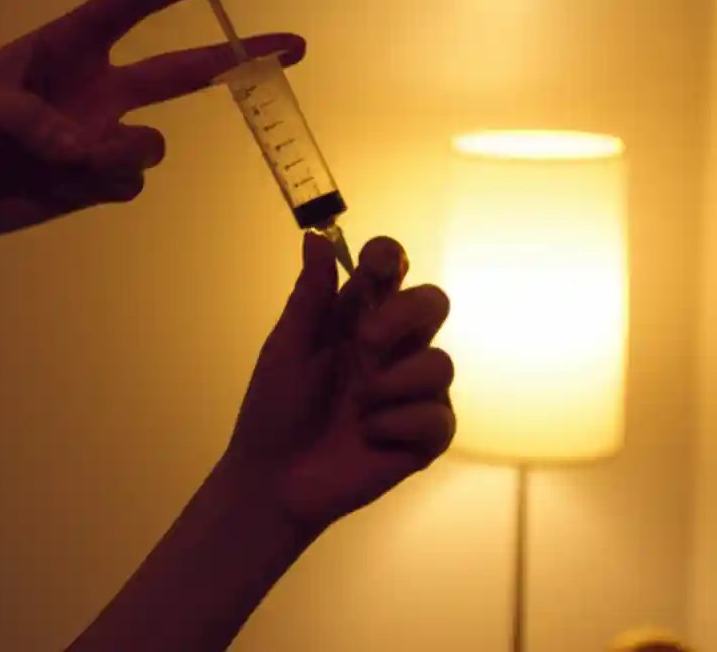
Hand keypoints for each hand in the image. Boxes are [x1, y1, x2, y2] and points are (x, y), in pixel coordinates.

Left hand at [0, 0, 304, 246]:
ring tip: (72, 161)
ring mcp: (97, 139)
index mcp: (65, 48)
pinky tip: (64, 185)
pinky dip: (105, 184)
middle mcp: (94, 90)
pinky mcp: (90, 185)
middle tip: (292, 46)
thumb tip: (83, 147)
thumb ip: (33, 120)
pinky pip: (129, 184)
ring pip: (152, 143)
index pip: (133, 4)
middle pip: (180, 71)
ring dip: (124, 152)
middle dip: (236, 57)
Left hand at [223, 234, 454, 530]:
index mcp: (357, 319)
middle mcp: (392, 348)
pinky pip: (438, 416)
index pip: (390, 271)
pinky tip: (369, 436)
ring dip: (395, 381)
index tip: (375, 264)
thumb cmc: (274, 410)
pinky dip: (399, 423)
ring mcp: (412, 392)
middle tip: (365, 341)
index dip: (390, 258)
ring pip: (442, 362)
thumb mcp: (287, 349)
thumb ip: (310, 297)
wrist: (273, 479)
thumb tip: (315, 237)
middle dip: (406, 314)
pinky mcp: (425, 436)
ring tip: (357, 406)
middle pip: (433, 303)